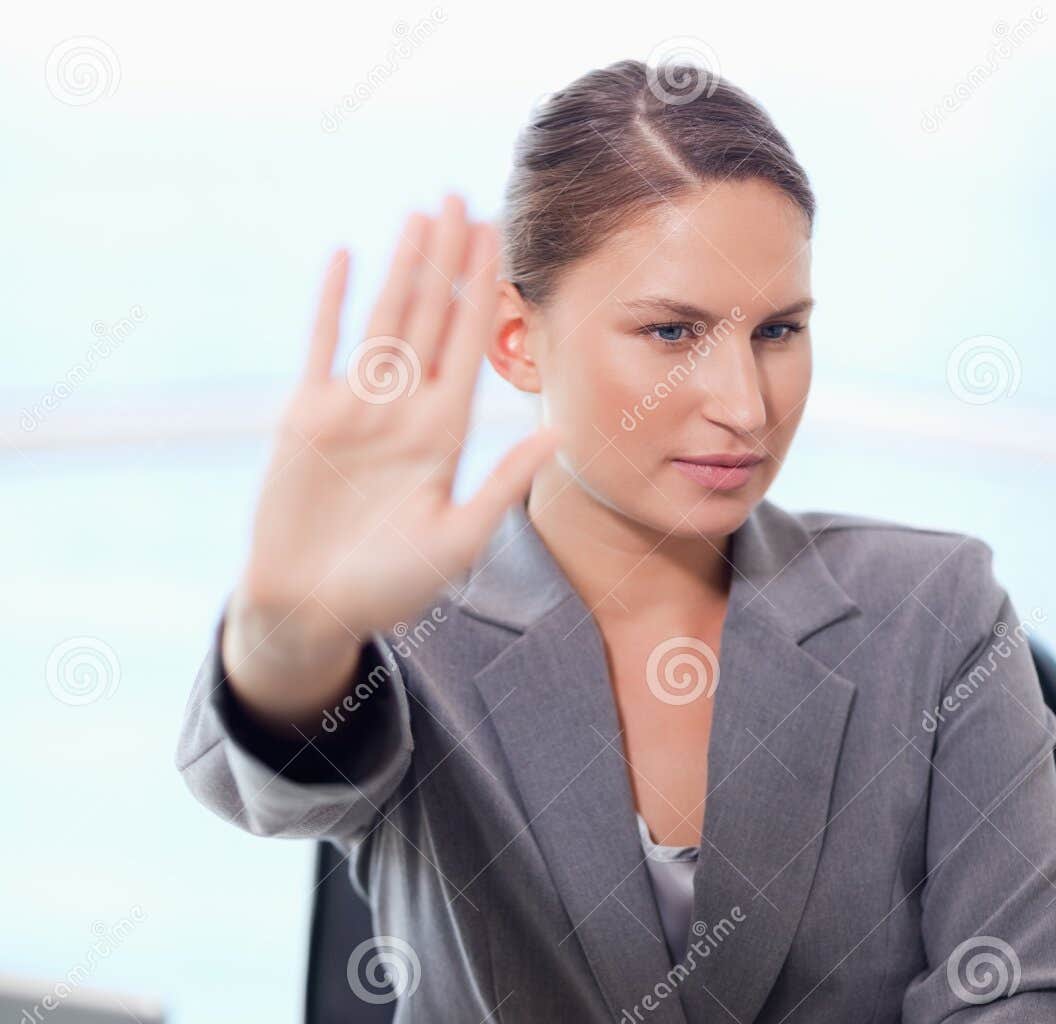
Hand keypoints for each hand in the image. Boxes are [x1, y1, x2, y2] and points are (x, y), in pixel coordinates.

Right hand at [223, 192, 560, 728]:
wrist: (311, 610)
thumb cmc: (386, 590)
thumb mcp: (456, 540)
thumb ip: (503, 485)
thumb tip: (562, 435)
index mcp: (443, 437)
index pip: (469, 347)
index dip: (483, 291)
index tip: (501, 237)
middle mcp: (403, 412)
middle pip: (431, 318)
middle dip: (448, 259)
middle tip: (464, 196)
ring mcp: (355, 409)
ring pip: (384, 319)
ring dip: (401, 267)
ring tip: (420, 212)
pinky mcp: (308, 417)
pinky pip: (323, 346)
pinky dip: (333, 302)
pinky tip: (346, 256)